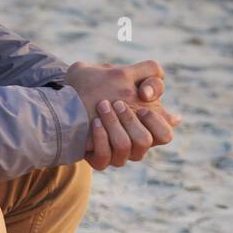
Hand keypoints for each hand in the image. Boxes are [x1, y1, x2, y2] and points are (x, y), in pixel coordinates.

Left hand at [64, 60, 179, 169]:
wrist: (66, 101)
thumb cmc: (97, 84)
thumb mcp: (121, 72)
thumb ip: (146, 75)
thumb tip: (157, 91)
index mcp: (145, 125)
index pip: (165, 134)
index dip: (158, 118)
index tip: (143, 96)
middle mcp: (134, 144)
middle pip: (145, 141)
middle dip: (131, 119)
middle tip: (118, 102)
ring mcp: (118, 154)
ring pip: (125, 148)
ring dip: (114, 125)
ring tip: (102, 106)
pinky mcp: (99, 160)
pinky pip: (104, 158)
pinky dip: (100, 138)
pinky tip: (94, 122)